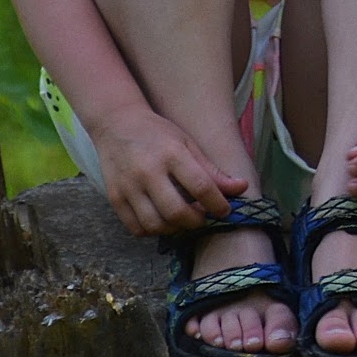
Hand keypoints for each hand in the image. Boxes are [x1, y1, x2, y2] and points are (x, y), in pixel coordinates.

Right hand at [89, 103, 248, 236]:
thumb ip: (212, 170)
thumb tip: (241, 187)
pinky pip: (135, 227)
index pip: (200, 186)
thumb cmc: (158, 133)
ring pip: (154, 224)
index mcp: (172, 154)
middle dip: (196, 221)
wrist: (116, 125)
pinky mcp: (114, 198)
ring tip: (184, 220)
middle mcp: (148, 172)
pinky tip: (163, 221)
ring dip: (175, 229)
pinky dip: (153, 231)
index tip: (226, 210)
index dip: (217, 203)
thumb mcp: (188, 143)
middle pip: (176, 211)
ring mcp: (128, 187)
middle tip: (204, 218)